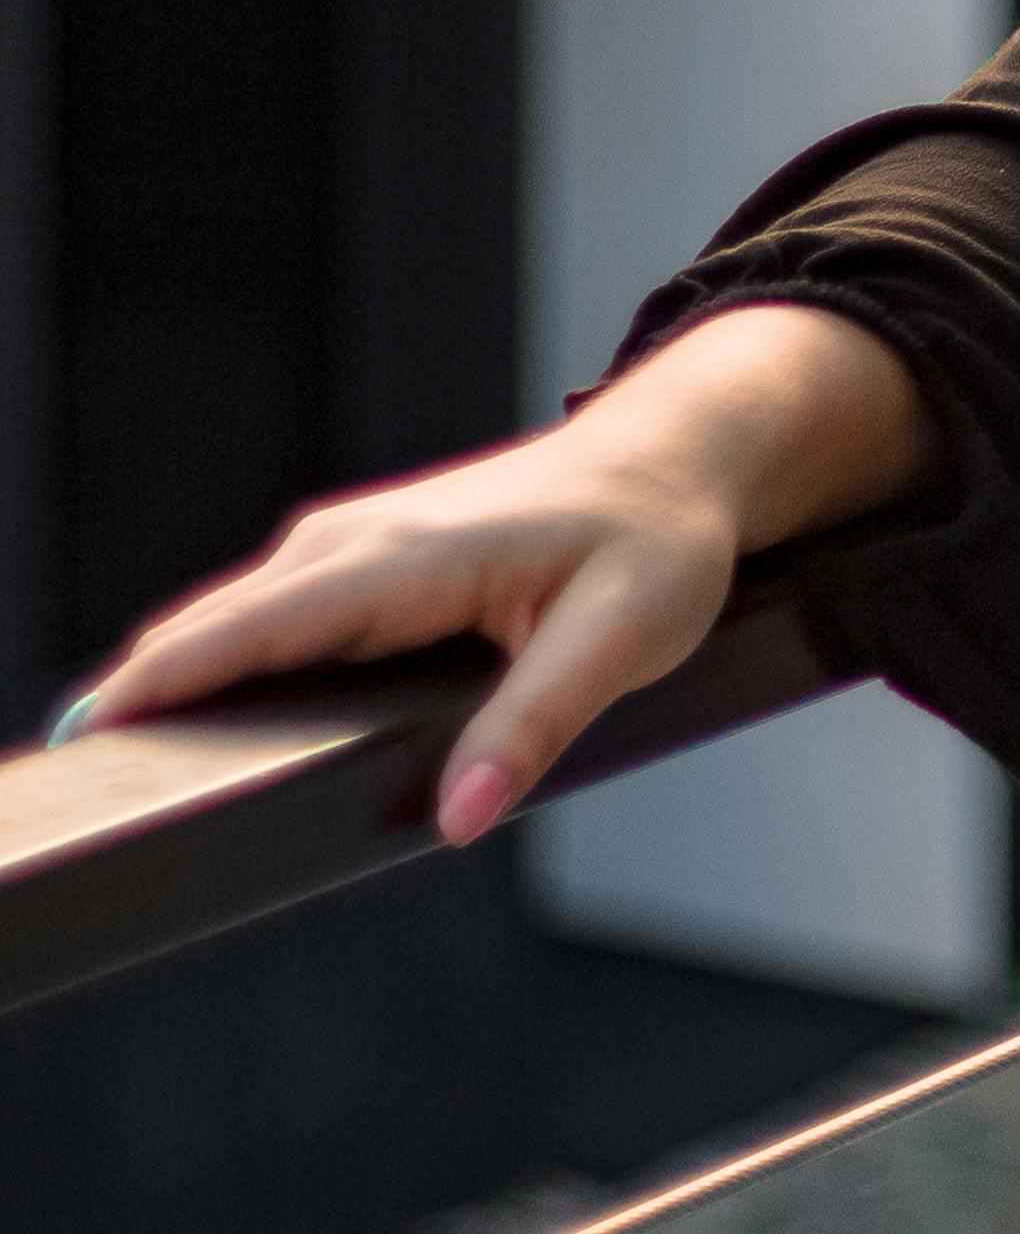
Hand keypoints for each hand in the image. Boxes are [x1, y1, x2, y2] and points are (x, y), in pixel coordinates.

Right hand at [45, 303, 926, 841]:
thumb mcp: (625, 635)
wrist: (679, 456)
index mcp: (404, 557)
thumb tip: (459, 816)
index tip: (88, 742)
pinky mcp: (360, 565)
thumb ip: (536, 725)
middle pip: (211, 629)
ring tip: (112, 777)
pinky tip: (190, 730)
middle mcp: (356, 542)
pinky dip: (212, 666)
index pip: (249, 626)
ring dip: (168, 686)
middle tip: (87, 796)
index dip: (161, 682)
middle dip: (138, 700)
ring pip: (229, 623)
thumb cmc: (658, 538)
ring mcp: (350, 548)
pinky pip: (262, 619)